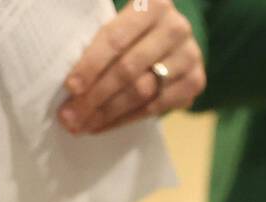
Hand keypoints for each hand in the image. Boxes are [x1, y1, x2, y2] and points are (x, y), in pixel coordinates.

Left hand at [59, 0, 204, 134]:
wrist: (172, 40)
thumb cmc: (133, 30)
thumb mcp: (118, 21)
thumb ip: (100, 39)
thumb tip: (71, 81)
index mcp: (153, 3)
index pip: (115, 39)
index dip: (91, 65)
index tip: (70, 87)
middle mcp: (175, 28)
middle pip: (128, 69)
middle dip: (96, 96)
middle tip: (71, 116)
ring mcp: (189, 56)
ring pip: (142, 92)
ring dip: (108, 112)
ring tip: (84, 124)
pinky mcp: (195, 82)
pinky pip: (156, 108)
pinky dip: (126, 119)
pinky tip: (105, 125)